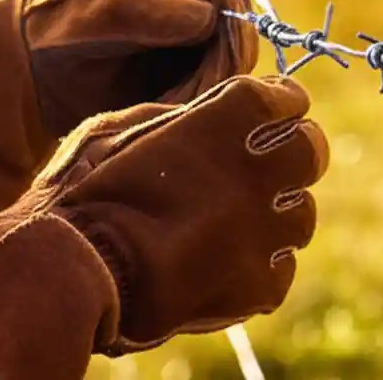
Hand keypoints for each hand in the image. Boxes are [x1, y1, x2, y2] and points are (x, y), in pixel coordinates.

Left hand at [0, 0, 259, 212]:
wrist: (18, 65)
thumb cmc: (57, 22)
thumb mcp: (108, 5)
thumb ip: (162, 10)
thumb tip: (213, 20)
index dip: (235, 15)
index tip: (230, 42)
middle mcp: (183, 8)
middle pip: (232, 33)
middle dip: (224, 59)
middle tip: (207, 87)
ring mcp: (180, 47)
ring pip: (223, 68)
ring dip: (210, 88)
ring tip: (179, 102)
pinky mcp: (170, 82)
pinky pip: (199, 94)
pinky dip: (193, 105)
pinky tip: (172, 113)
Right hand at [0, 76, 326, 379]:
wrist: (71, 273)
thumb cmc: (83, 192)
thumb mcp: (120, 127)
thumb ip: (180, 117)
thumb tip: (212, 116)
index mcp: (227, 118)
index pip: (286, 97)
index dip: (282, 102)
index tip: (274, 106)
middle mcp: (257, 170)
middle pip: (311, 149)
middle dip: (296, 150)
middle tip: (276, 160)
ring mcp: (263, 230)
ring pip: (302, 213)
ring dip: (278, 212)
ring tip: (243, 220)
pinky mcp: (258, 284)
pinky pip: (283, 267)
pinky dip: (264, 263)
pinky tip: (233, 261)